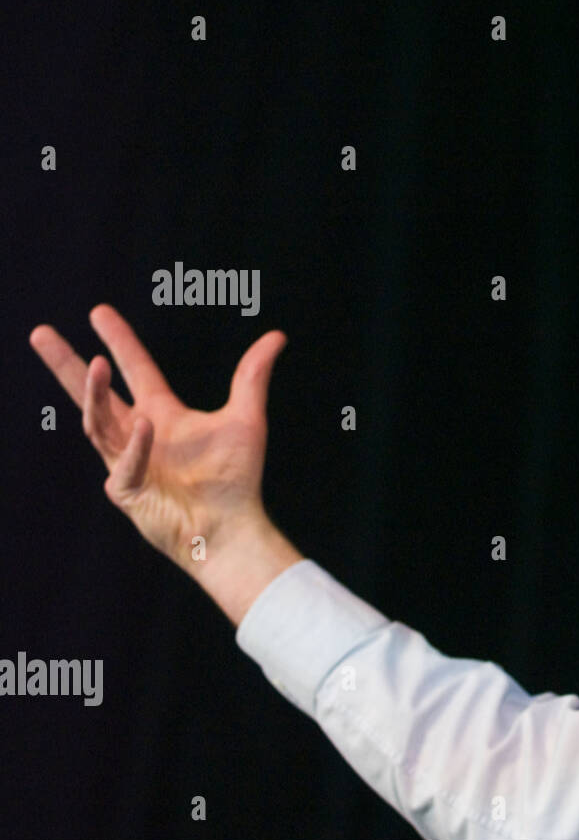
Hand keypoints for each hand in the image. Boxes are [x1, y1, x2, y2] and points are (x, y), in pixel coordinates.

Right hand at [30, 304, 301, 623]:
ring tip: (98, 364)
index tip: (99, 312)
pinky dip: (134, 446)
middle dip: (67, 364)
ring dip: (95, 395)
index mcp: (161, 414)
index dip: (119, 341)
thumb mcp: (246, 419)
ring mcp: (127, 463)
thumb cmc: (236, 479)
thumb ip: (253, 377)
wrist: (233, 528)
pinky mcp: (127, 491)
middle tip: (40, 333)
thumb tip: (276, 336)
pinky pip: (124, 465)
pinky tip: (144, 425)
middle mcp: (138, 435)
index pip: (135, 370)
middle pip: (93, 394)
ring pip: (98, 424)